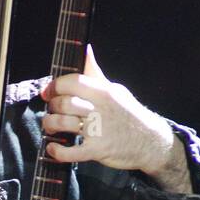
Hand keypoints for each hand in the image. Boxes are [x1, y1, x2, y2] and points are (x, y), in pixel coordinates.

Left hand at [40, 43, 176, 175]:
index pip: (72, 82)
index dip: (54, 87)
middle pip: (64, 103)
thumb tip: (85, 49)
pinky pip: (71, 151)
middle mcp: (100, 108)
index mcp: (103, 91)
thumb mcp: (116, 90)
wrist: (151, 142)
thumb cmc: (130, 115)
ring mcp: (99, 129)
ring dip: (50, 125)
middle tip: (51, 112)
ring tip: (51, 128)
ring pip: (63, 123)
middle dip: (51, 107)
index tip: (47, 93)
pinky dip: (58, 151)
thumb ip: (95, 73)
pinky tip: (53, 148)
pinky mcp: (98, 149)